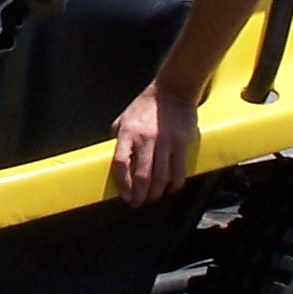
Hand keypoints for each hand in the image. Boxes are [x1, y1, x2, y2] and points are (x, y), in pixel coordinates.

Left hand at [110, 83, 197, 205]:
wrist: (173, 90)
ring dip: (156, 193)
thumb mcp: (124, 117)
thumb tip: (110, 154)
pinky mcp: (182, 143)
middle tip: (139, 203)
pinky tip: (171, 189)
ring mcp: (165, 141)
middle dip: (139, 195)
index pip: (120, 163)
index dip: (122, 183)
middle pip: (141, 175)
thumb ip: (117, 135)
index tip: (125, 195)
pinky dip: (175, 184)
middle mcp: (145, 138)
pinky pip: (178, 170)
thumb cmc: (146, 105)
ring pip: (160, 177)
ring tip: (153, 198)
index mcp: (128, 132)